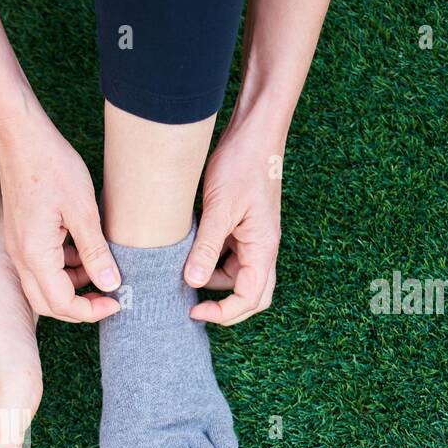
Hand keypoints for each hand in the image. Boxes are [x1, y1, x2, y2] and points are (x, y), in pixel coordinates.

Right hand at [0, 114, 120, 322]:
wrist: (21, 136)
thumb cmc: (52, 165)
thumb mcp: (83, 210)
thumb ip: (96, 251)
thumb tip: (111, 284)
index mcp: (35, 254)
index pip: (61, 303)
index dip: (90, 311)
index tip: (116, 302)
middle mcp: (20, 256)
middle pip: (47, 303)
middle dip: (79, 307)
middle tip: (108, 298)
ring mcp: (17, 246)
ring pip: (42, 286)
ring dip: (71, 287)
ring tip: (100, 271)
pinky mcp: (20, 236)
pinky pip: (39, 267)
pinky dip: (62, 270)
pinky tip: (83, 253)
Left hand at [184, 124, 283, 324]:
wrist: (254, 134)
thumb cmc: (242, 166)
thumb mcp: (220, 208)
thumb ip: (207, 247)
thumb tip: (194, 283)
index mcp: (264, 248)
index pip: (251, 298)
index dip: (223, 313)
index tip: (194, 312)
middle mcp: (263, 248)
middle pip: (253, 295)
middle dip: (226, 307)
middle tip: (194, 308)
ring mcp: (254, 238)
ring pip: (238, 276)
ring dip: (214, 282)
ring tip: (183, 276)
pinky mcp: (243, 228)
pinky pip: (230, 256)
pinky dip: (211, 262)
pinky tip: (189, 254)